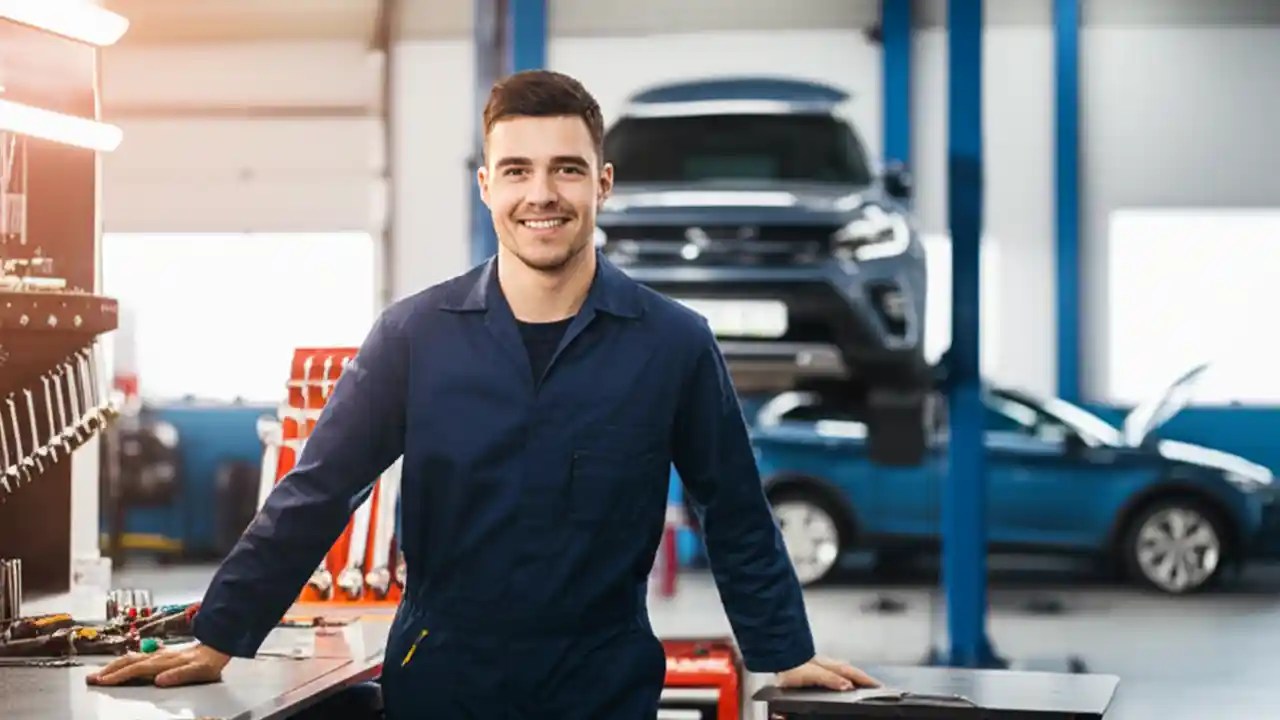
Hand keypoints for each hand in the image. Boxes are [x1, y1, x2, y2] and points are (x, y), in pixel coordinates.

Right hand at [87, 642, 230, 687]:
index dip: (118, 676)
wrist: (217, 647)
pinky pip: (138, 657)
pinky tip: (122, 662)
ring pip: (131, 658)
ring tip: (100, 672)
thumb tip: (159, 680)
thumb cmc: (208, 663)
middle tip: (91, 678)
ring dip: (114, 665)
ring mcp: (159, 654)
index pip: (136, 669)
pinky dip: (126, 661)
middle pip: (129, 662)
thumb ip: (178, 675)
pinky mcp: (162, 654)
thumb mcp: (197, 671)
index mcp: (164, 662)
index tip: (102, 681)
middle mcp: (159, 656)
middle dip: (109, 670)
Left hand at [776, 656, 879, 691]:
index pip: (853, 673)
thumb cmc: (790, 664)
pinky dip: (839, 674)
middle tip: (872, 684)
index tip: (878, 686)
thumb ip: (831, 679)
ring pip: (841, 669)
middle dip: (861, 676)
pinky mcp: (811, 666)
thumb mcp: (813, 674)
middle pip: (849, 670)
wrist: (775, 654)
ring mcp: (819, 663)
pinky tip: (835, 678)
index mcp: (830, 664)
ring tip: (858, 682)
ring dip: (851, 675)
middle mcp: (826, 662)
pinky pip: (832, 670)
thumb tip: (847, 685)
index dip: (866, 680)